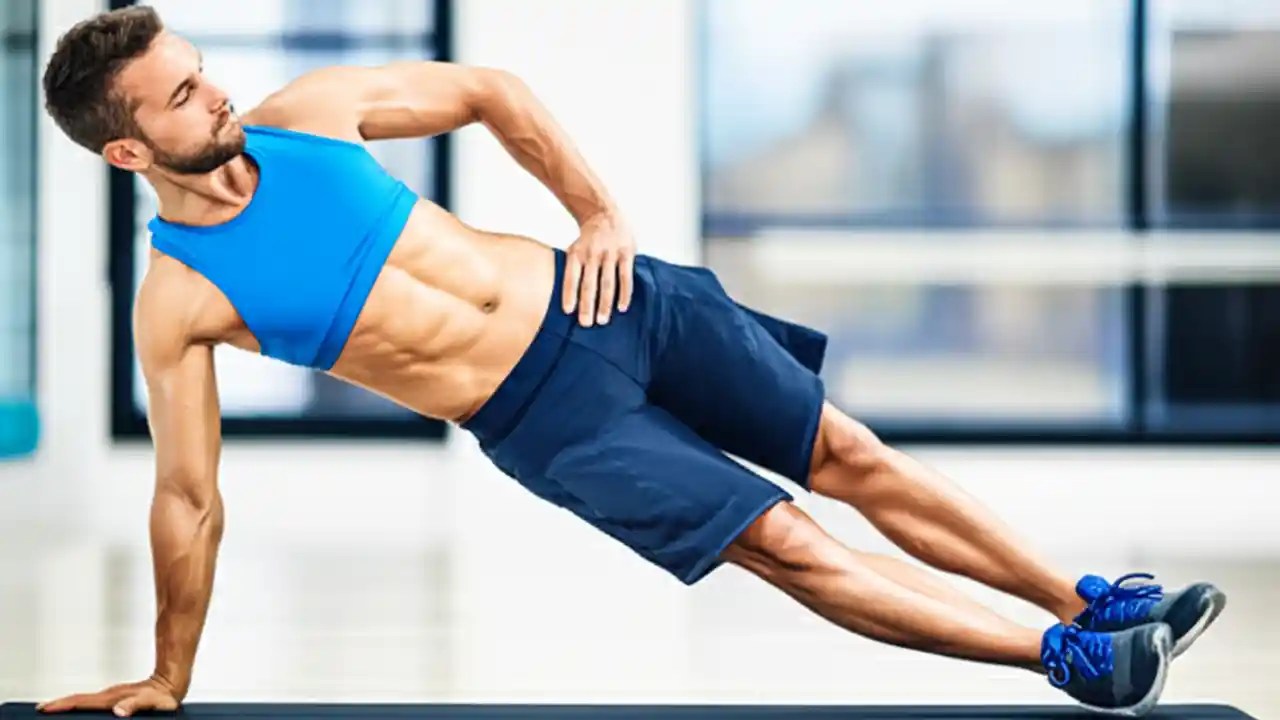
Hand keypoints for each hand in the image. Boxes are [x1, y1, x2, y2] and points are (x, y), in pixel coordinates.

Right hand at [37, 676, 181, 716]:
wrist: (170, 683)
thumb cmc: (163, 696)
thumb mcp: (151, 702)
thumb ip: (135, 705)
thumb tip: (118, 711)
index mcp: (113, 698)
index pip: (83, 701)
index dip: (64, 705)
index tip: (47, 708)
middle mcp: (109, 696)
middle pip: (78, 700)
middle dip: (59, 704)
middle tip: (40, 709)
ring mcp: (110, 697)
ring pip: (83, 700)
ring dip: (66, 704)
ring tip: (51, 710)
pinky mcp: (113, 699)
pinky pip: (90, 702)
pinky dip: (78, 705)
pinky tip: (74, 711)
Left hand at [563, 212, 634, 326]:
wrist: (604, 213)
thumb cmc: (587, 240)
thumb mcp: (574, 249)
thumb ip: (573, 268)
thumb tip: (566, 297)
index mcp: (576, 253)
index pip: (571, 277)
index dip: (569, 294)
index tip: (568, 312)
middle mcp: (592, 253)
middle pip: (589, 284)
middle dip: (587, 305)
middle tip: (586, 324)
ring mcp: (610, 253)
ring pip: (607, 283)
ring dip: (605, 303)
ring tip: (603, 321)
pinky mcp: (626, 253)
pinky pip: (625, 277)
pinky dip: (624, 294)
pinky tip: (622, 307)